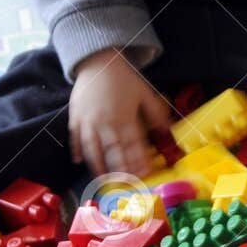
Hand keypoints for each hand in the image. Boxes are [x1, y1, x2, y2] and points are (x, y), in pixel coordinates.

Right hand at [68, 49, 171, 177]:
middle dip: (121, 170)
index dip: (138, 161)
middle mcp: (105, 122)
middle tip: (126, 184)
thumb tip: (170, 130)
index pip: (133, 145)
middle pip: (113, 151)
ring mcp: (88, 121)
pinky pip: (75, 138)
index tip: (144, 174)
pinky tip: (80, 163)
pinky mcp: (75, 117)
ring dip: (99, 166)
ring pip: (93, 149)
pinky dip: (78, 151)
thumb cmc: (124, 79)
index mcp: (124, 116)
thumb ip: (157, 113)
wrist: (97, 61)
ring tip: (105, 180)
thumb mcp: (145, 93)